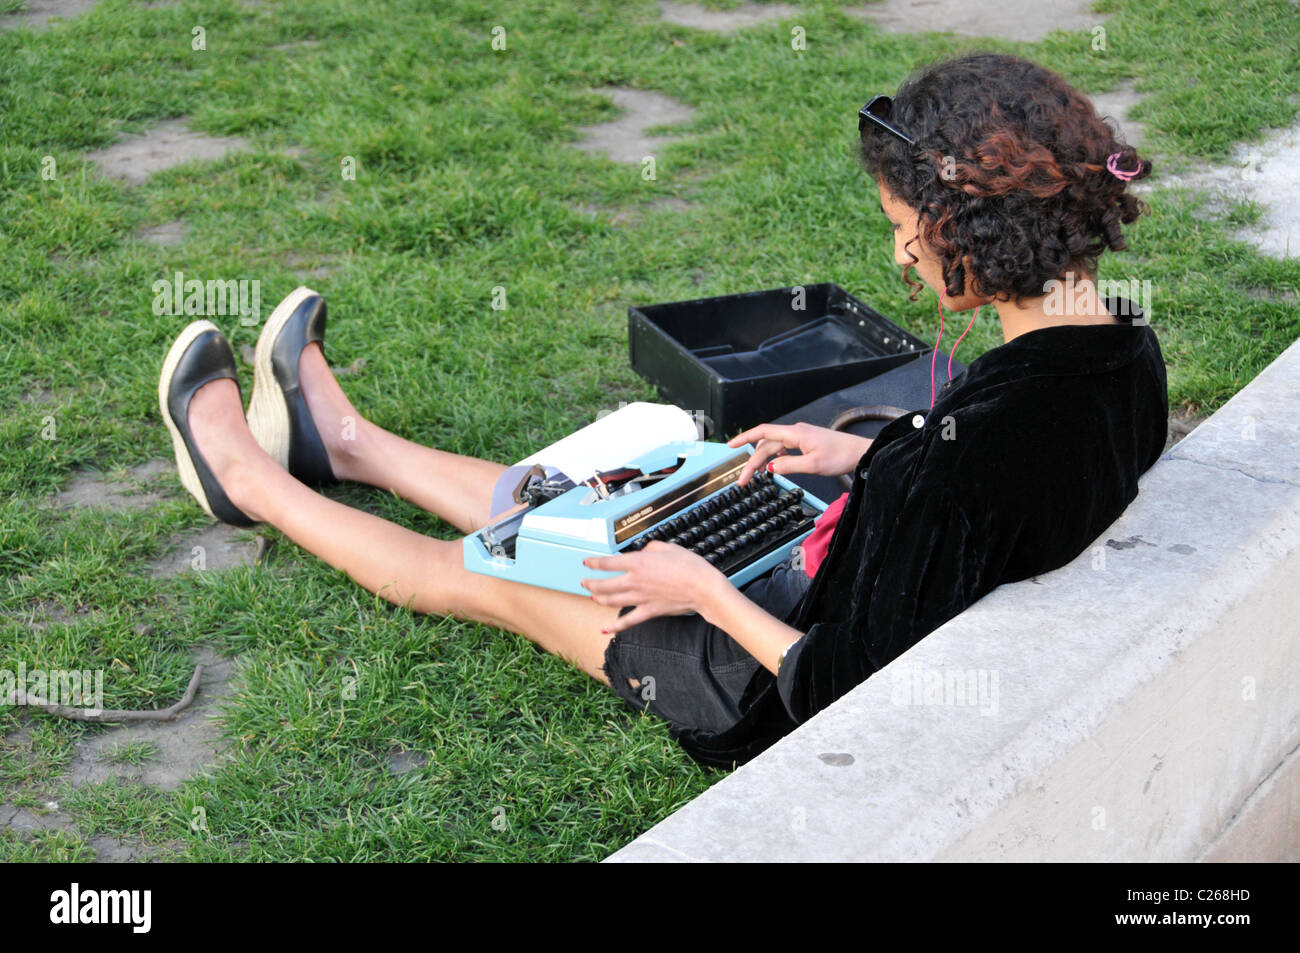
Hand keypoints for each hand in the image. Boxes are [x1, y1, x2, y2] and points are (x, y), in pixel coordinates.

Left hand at [582, 541, 726, 633]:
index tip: (587, 562)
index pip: (608, 563)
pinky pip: (627, 621)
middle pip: (604, 584)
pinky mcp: (649, 611)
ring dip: (598, 599)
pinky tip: (604, 629)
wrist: (703, 588)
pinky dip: (614, 627)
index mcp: (638, 563)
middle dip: (591, 583)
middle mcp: (634, 581)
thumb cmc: (689, 566)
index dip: (594, 562)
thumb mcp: (668, 547)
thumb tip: (644, 551)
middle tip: (584, 581)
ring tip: (592, 597)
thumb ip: (651, 547)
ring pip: (611, 601)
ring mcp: (640, 598)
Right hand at [727, 421, 872, 485]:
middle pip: (766, 444)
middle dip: (752, 462)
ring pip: (774, 447)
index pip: (763, 432)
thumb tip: (771, 467)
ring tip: (755, 477)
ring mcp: (801, 437)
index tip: (730, 446)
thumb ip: (789, 466)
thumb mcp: (813, 465)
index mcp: (795, 434)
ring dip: (762, 460)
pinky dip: (775, 458)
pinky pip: (784, 448)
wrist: (860, 452)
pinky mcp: (806, 443)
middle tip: (742, 480)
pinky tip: (773, 467)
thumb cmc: (841, 456)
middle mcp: (796, 432)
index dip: (744, 438)